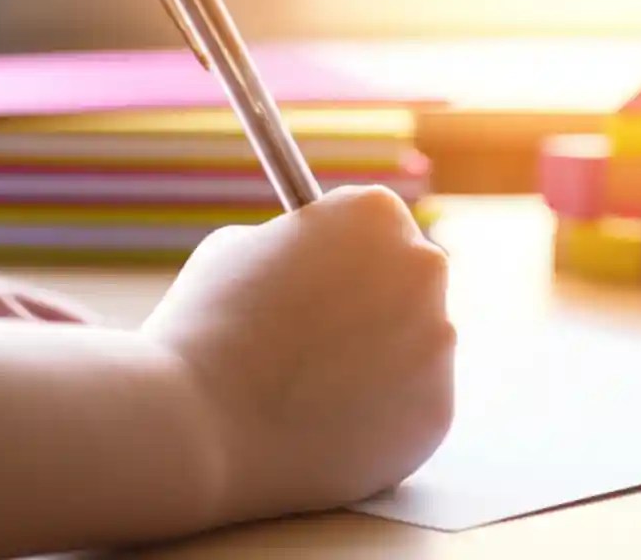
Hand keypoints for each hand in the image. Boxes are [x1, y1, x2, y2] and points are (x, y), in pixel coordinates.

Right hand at [143, 185, 454, 522]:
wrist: (200, 428)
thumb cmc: (205, 328)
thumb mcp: (239, 248)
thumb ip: (297, 247)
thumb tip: (316, 263)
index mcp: (375, 213)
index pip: (375, 225)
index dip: (341, 254)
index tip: (318, 279)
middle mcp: (424, 267)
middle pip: (408, 280)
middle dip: (373, 304)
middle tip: (319, 338)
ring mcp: (439, 343)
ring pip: (417, 347)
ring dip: (380, 361)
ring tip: (311, 390)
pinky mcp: (438, 411)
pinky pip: (412, 408)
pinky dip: (380, 418)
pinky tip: (328, 426)